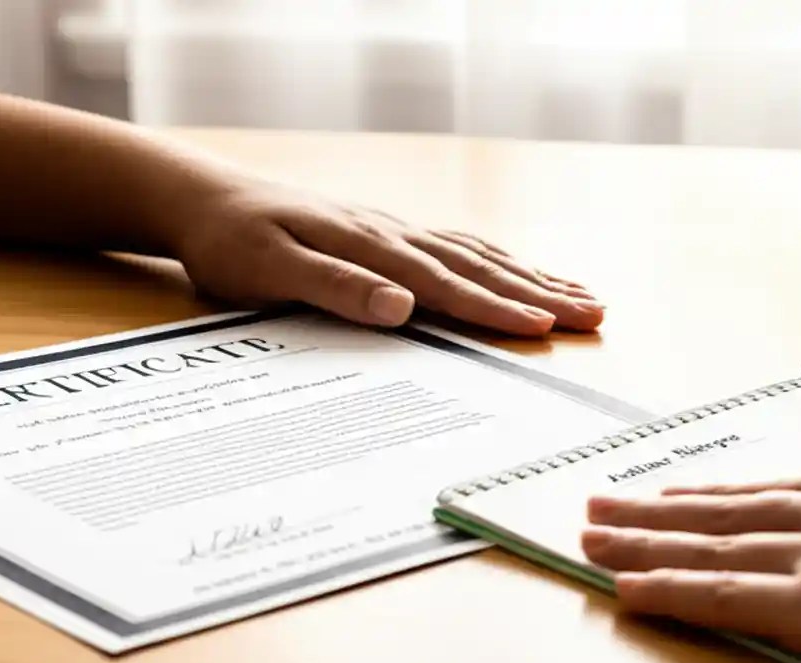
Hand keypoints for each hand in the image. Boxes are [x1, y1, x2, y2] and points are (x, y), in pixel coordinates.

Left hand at [169, 179, 603, 335]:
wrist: (203, 196)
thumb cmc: (230, 241)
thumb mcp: (267, 269)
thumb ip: (336, 288)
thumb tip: (404, 307)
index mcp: (370, 246)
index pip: (446, 283)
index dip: (497, 308)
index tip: (545, 327)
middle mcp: (394, 234)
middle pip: (480, 266)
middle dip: (540, 293)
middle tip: (597, 315)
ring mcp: (396, 229)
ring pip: (479, 253)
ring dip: (533, 277)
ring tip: (584, 296)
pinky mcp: (389, 231)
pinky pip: (459, 244)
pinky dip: (500, 261)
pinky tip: (522, 270)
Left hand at [581, 466, 800, 662]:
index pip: (779, 492)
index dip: (723, 494)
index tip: (684, 491)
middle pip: (724, 511)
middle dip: (659, 510)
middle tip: (606, 504)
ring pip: (706, 545)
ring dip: (643, 542)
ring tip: (593, 536)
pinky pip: (719, 597)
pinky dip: (668, 590)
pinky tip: (626, 588)